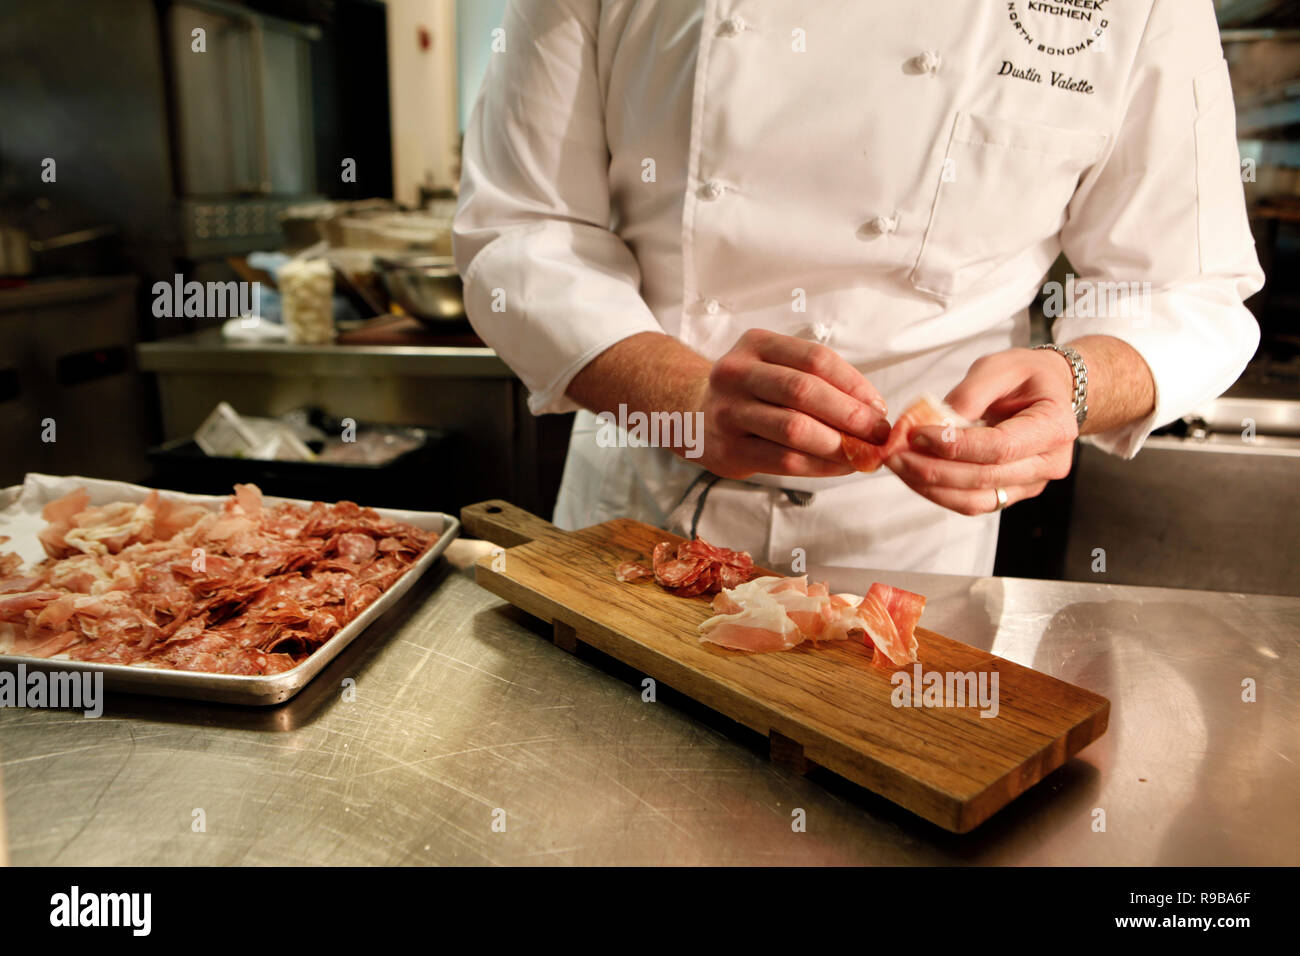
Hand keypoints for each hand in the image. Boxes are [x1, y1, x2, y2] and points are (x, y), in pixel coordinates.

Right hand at [690, 329, 890, 479]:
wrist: (690, 412)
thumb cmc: (749, 390)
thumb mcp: (774, 365)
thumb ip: (817, 380)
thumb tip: (873, 410)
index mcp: (756, 345)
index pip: (815, 359)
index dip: (854, 384)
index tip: (878, 406)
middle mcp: (737, 374)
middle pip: (803, 392)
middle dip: (850, 415)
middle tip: (878, 433)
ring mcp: (729, 413)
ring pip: (794, 429)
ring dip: (838, 444)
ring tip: (864, 453)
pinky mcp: (728, 451)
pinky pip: (784, 461)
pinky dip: (820, 466)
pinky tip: (840, 467)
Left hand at [886, 347, 1078, 514]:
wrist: (1050, 393)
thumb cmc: (1027, 377)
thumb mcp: (999, 367)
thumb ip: (970, 394)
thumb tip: (936, 422)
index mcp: (1054, 426)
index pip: (1000, 447)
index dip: (954, 445)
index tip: (917, 435)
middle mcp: (1049, 462)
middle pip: (984, 478)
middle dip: (932, 469)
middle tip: (895, 453)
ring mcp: (1031, 483)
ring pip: (975, 500)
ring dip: (930, 487)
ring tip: (899, 465)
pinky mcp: (1011, 493)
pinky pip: (972, 503)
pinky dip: (939, 492)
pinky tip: (915, 475)